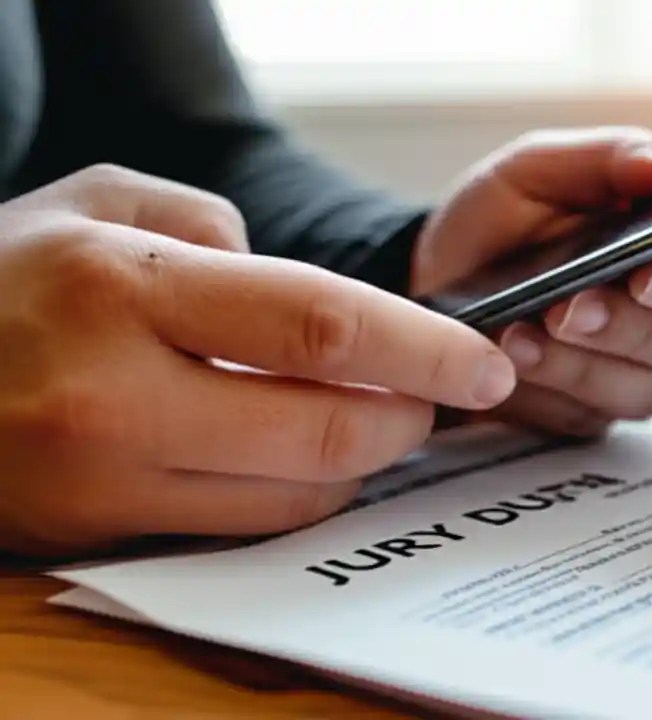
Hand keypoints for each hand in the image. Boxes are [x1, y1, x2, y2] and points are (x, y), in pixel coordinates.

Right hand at [0, 165, 515, 555]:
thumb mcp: (98, 202)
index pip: (322, 329)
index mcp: (125, 287)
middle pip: (326, 435)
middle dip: (409, 420)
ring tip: (371, 419)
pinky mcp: (100, 534)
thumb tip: (302, 304)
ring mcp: (106, 479)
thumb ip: (214, 226)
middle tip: (437, 395)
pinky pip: (243, 530)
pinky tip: (305, 456)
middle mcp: (116, 394)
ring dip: (362, 465)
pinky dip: (300, 496)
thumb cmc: (8, 275)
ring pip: (296, 501)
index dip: (425, 351)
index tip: (486, 364)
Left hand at [412, 128, 651, 436]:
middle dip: (630, 325)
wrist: (433, 282)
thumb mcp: (540, 169)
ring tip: (522, 329)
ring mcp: (637, 373)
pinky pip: (587, 416)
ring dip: (578, 361)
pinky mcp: (591, 414)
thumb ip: (615, 159)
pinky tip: (509, 357)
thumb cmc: (502, 220)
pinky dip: (545, 386)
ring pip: (641, 388)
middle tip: (574, 305)